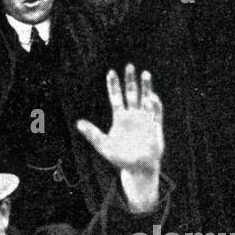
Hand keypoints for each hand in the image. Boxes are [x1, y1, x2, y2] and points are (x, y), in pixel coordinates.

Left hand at [76, 65, 163, 213]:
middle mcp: (133, 115)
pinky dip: (154, 104)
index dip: (113, 85)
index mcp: (120, 118)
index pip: (116, 97)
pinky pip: (156, 112)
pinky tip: (150, 97)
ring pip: (145, 99)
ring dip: (146, 87)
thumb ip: (92, 134)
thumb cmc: (120, 158)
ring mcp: (145, 119)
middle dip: (130, 80)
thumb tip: (78, 123)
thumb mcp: (104, 145)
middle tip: (130, 66)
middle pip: (131, 93)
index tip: (111, 72)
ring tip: (145, 74)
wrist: (138, 168)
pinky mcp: (155, 126)